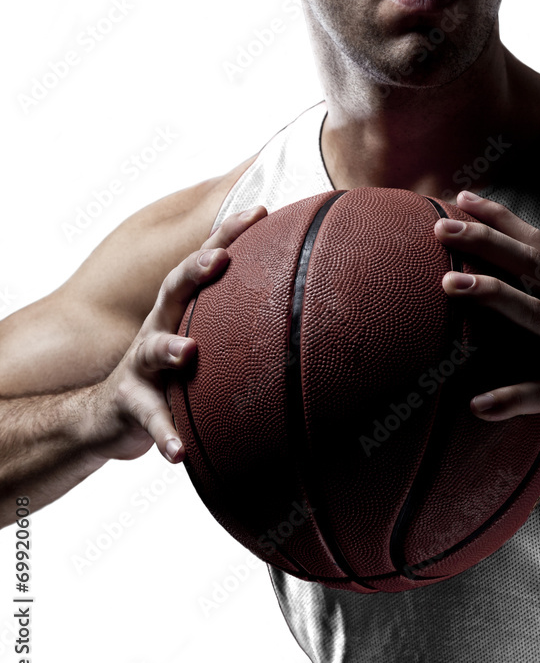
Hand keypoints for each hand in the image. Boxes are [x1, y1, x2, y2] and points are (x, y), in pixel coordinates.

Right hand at [86, 205, 266, 464]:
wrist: (109, 415)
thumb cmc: (171, 371)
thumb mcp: (201, 339)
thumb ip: (239, 323)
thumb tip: (307, 308)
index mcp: (181, 308)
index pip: (204, 260)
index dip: (229, 232)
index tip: (261, 210)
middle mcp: (158, 326)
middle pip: (173, 289)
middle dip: (195, 270)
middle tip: (219, 259)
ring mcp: (140, 365)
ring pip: (153, 350)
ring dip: (170, 348)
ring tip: (189, 353)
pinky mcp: (131, 403)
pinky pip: (149, 418)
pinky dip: (164, 434)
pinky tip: (180, 452)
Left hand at [434, 191, 539, 473]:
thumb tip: (486, 283)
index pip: (538, 246)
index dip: (502, 220)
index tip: (462, 197)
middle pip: (533, 268)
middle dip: (487, 242)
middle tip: (442, 227)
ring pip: (538, 315)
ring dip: (492, 295)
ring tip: (448, 285)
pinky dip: (512, 398)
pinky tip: (478, 405)